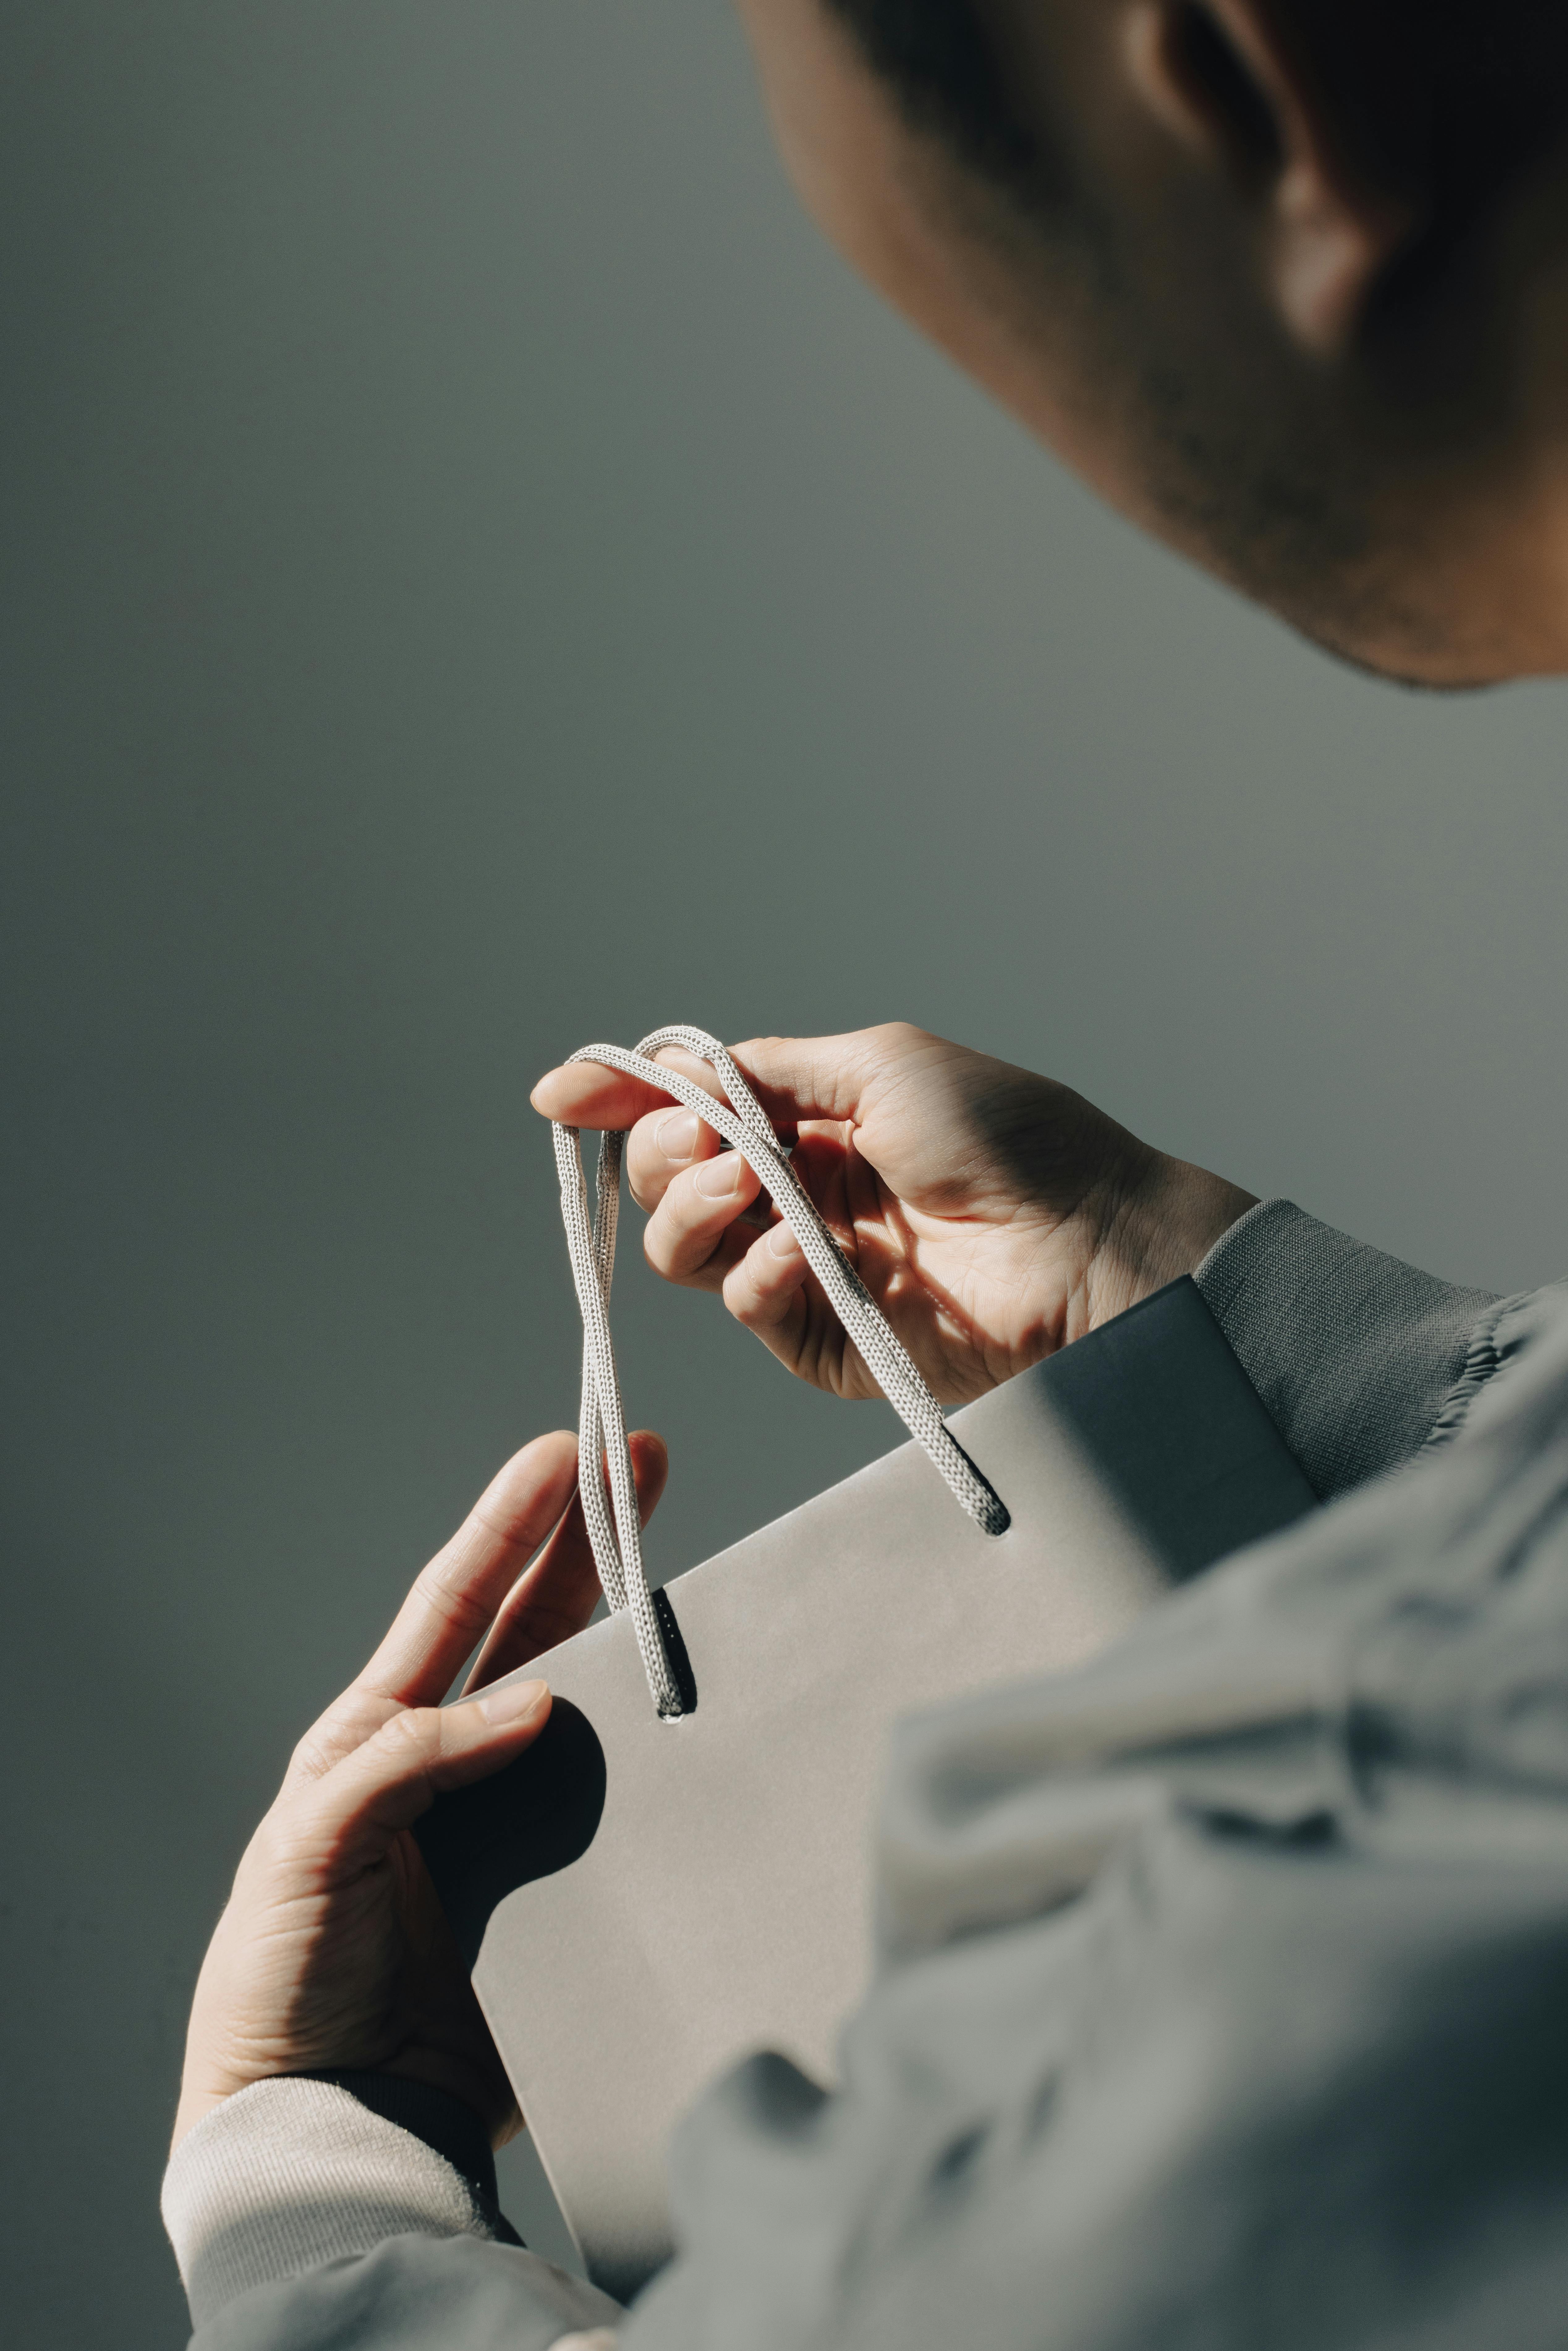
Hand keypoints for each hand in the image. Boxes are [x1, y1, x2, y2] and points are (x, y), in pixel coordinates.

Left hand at [172, 1427, 666, 2153]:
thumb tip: (534, 1704)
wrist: (333, 2124)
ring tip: (682, 1564)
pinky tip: (694, 1718)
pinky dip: (656, 1759)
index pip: (456, 1606)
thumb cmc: (287, 1983)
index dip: (513, 1526)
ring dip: (633, 1634)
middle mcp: (451, 1764)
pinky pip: (618, 1806)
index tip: (568, 1455)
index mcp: (376, 1739)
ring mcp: (512, 1820)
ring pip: (587, 1702)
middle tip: (645, 1463)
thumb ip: (409, 1765)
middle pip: (534, 1628)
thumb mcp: (309, 1850)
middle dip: (591, 1542)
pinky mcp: (562, 1886)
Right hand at [532, 1023, 1252, 1406]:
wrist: (1084, 1244)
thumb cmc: (1006, 1139)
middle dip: (666, 1152)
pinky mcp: (825, 1338)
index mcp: (811, 1119)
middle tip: (716, 1141)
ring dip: (696, 1207)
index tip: (561, 1094)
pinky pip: (745, 1305)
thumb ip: (756, 1070)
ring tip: (754, 1186)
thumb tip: (654, 1065)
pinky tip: (802, 1253)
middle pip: (667, 1179)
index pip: (688, 1108)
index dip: (620, 1099)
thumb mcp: (875, 1064)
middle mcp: (798, 1191)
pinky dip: (756, 1272)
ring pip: (684, 1247)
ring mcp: (808, 1267)